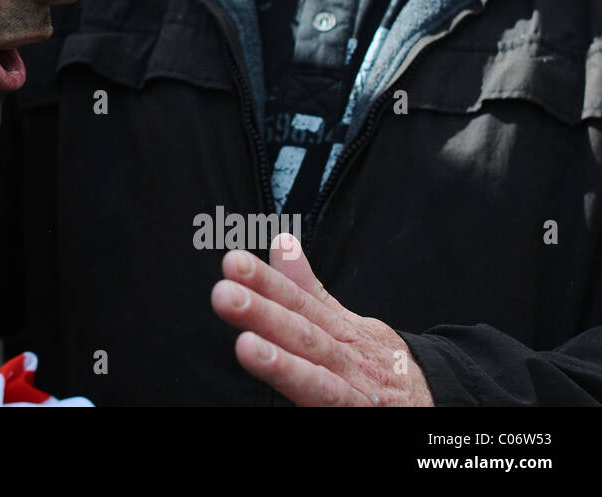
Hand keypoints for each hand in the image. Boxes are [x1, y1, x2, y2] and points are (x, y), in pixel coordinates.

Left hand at [210, 233, 433, 405]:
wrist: (436, 404)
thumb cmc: (377, 362)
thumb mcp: (346, 322)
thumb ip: (307, 289)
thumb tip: (280, 240)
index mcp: (339, 330)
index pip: (298, 302)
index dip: (267, 283)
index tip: (232, 263)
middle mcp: (349, 360)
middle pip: (306, 335)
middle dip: (266, 315)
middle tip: (225, 294)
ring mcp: (357, 395)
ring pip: (319, 381)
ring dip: (282, 365)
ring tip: (245, 347)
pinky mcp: (361, 420)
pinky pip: (334, 411)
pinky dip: (315, 403)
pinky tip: (283, 400)